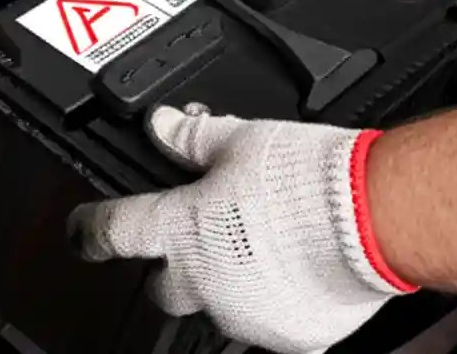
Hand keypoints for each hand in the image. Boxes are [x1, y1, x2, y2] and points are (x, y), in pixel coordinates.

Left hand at [68, 105, 417, 353]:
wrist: (374, 216)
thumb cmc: (308, 178)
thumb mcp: (239, 139)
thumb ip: (191, 137)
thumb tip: (163, 124)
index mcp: (179, 229)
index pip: (111, 231)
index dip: (89, 229)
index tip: (82, 231)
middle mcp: (202, 280)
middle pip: (163, 289)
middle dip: (172, 270)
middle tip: (200, 242)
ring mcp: (243, 314)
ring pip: (216, 309)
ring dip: (226, 284)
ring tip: (263, 248)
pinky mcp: (286, 336)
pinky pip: (267, 325)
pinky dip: (273, 304)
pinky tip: (295, 273)